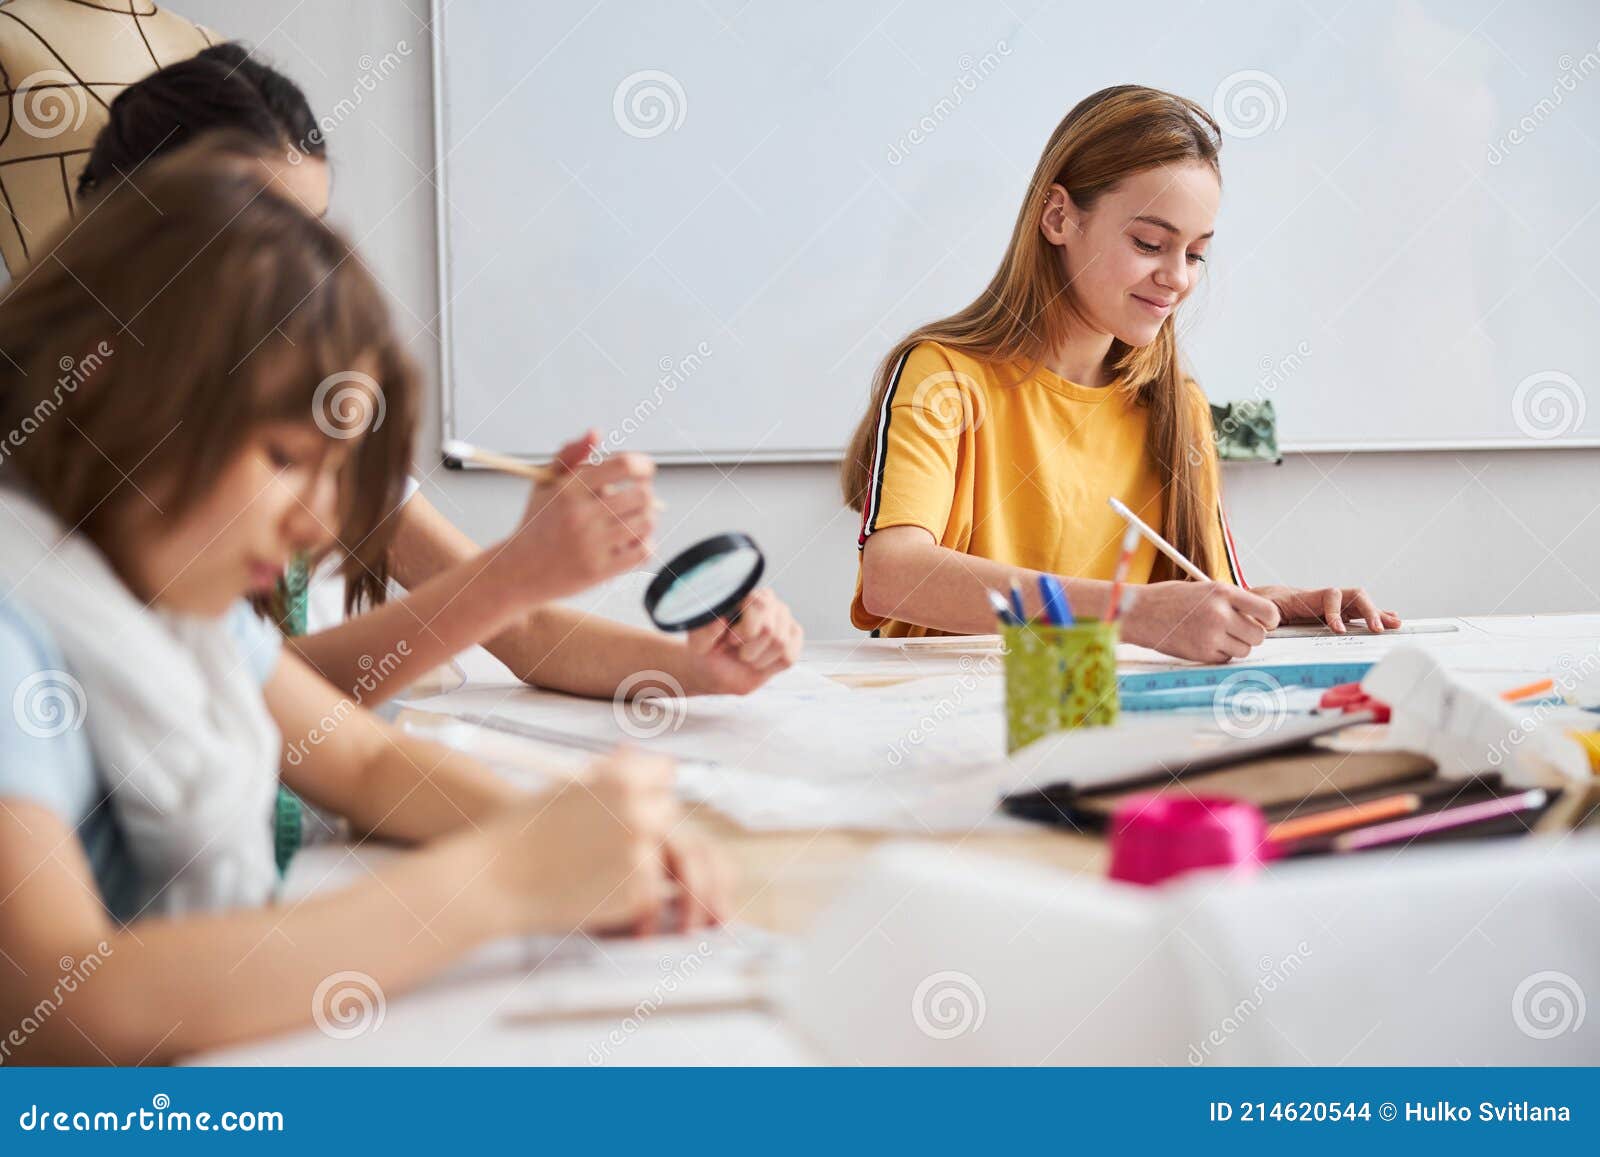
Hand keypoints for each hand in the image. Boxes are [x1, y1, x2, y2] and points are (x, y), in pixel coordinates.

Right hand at [484, 749, 729, 935]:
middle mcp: (639, 814)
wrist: (494, 881)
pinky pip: (649, 886)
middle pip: (669, 809)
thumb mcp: (565, 786)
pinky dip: (629, 886)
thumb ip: (609, 774)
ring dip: (638, 854)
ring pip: (661, 851)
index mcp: (622, 780)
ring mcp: (641, 856)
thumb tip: (637, 756)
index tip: (635, 796)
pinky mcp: (637, 895)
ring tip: (595, 861)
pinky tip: (593, 884)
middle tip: (611, 834)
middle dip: (647, 818)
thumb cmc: (521, 830)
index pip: (664, 771)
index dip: (648, 783)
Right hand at [494, 431, 656, 601]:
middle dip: (646, 492)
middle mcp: (581, 516)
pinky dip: (646, 543)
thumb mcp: (544, 483)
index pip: (623, 465)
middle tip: (638, 496)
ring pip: (646, 523)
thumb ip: (571, 454)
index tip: (645, 469)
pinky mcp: (600, 571)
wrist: (518, 571)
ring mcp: (591, 545)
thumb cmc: (537, 522)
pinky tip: (632, 539)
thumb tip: (597, 432)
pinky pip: (644, 551)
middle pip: (642, 495)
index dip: (643, 464)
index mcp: (569, 489)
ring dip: (646, 518)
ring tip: (632, 518)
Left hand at [682, 588, 803, 694]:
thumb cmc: (708, 650)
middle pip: (770, 630)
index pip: (759, 606)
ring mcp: (784, 619)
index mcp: (746, 595)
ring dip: (758, 659)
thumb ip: (707, 630)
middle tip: (736, 650)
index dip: (745, 631)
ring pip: (780, 643)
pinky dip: (770, 666)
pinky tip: (759, 661)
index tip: (729, 640)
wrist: (716, 670)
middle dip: (749, 649)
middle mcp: (770, 602)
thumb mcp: (699, 642)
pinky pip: (789, 657)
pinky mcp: (794, 638)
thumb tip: (722, 617)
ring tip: (746, 656)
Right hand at [1121, 580, 1280, 662]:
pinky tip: (1204, 642)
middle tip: (1237, 630)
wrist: (1139, 613)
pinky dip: (1220, 653)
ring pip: (1244, 650)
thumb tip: (1258, 618)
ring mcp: (1210, 635)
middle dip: (1251, 635)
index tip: (1265, 622)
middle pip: (1259, 636)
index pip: (1267, 612)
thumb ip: (1231, 601)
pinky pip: (1226, 659)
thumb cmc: (1169, 599)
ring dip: (1236, 645)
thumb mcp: (1203, 589)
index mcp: (1222, 592)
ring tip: (1217, 635)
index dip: (1270, 620)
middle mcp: (1220, 614)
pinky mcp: (1201, 653)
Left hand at [1252, 584, 1400, 634]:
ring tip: (1395, 624)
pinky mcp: (1332, 613)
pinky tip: (1390, 620)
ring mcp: (1329, 605)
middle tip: (1376, 629)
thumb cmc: (1256, 605)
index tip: (1338, 630)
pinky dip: (1374, 616)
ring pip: (1359, 604)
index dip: (1336, 612)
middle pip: (1353, 595)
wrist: (1255, 598)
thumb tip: (1265, 626)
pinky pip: (1357, 612)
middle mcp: (1321, 598)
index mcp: (1303, 597)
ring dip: (1377, 613)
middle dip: (1368, 611)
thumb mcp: (1257, 610)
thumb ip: (1264, 617)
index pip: (1329, 596)